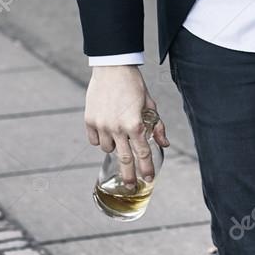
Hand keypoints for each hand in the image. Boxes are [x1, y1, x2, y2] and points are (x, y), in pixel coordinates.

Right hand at [85, 66, 169, 187]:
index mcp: (135, 124)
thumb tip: (164, 144)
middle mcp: (117, 128)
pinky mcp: (89, 120)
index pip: (143, 153)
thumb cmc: (134, 85)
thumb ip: (157, 125)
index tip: (148, 179)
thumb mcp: (149, 104)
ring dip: (114, 147)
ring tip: (118, 135)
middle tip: (132, 186)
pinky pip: (93, 139)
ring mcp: (101, 125)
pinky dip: (99, 138)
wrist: (112, 67)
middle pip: (124, 159)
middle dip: (129, 176)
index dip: (146, 168)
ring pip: (107, 149)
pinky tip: (105, 130)